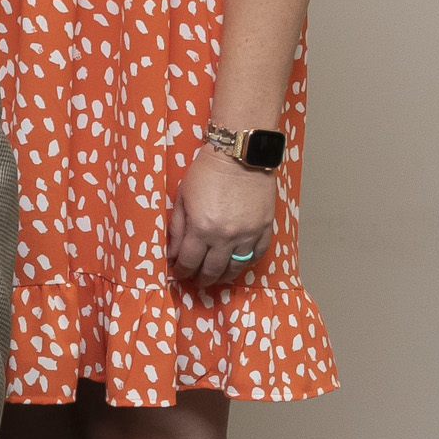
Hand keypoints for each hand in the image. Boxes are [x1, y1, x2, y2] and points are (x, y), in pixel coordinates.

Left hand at [167, 147, 276, 286]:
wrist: (239, 156)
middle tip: (197, 282)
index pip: (189, 261)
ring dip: (224, 276)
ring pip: (236, 267)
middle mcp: (226, 236)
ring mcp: (248, 234)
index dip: (182, 271)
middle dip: (202, 279)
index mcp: (202, 229)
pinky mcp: (265, 228)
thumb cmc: (206, 173)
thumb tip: (172, 253)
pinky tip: (238, 265)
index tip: (179, 273)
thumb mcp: (182, 198)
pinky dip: (246, 263)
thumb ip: (177, 228)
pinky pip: (257, 255)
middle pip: (212, 269)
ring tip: (216, 278)